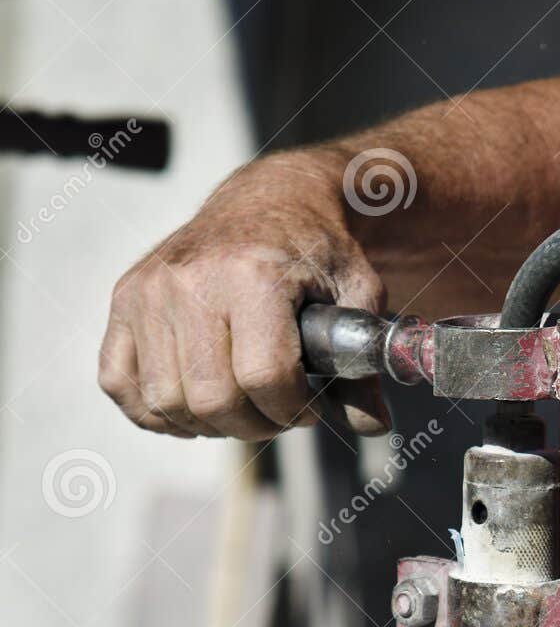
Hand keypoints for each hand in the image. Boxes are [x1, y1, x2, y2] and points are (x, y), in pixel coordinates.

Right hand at [99, 149, 391, 440]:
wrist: (269, 200)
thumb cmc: (317, 249)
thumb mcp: (359, 294)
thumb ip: (365, 363)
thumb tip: (373, 426)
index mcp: (253, 274)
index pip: (266, 379)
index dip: (294, 409)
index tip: (309, 403)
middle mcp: (191, 279)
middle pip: (213, 400)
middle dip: (255, 424)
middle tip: (277, 411)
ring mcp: (149, 290)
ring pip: (168, 402)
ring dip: (209, 423)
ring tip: (241, 404)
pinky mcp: (124, 299)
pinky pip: (119, 383)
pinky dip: (152, 410)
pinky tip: (191, 405)